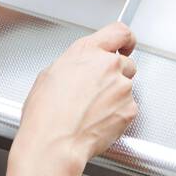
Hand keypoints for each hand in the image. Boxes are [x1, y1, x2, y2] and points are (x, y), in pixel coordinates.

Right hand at [13, 23, 138, 173]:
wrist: (54, 144)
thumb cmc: (45, 114)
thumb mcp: (50, 75)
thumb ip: (74, 64)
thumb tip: (80, 69)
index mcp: (87, 51)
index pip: (119, 32)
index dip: (126, 40)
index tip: (126, 46)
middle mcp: (108, 64)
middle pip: (125, 63)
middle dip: (116, 75)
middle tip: (97, 92)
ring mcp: (122, 86)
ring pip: (126, 87)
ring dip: (115, 97)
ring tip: (91, 112)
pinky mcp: (130, 108)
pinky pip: (128, 108)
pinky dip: (117, 115)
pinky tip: (98, 122)